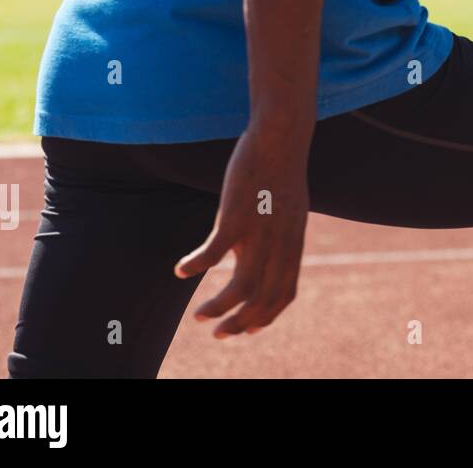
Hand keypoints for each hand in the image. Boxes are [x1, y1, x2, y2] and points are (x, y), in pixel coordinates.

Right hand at [175, 125, 309, 338]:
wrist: (280, 138)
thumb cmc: (281, 172)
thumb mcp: (290, 209)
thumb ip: (281, 234)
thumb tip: (267, 251)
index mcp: (292, 243)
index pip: (285, 292)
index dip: (267, 316)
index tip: (249, 329)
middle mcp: (279, 244)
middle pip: (263, 299)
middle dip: (240, 324)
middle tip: (218, 334)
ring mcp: (259, 232)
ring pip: (241, 288)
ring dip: (219, 308)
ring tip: (199, 316)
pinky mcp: (236, 216)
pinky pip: (213, 253)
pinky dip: (196, 266)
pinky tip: (180, 271)